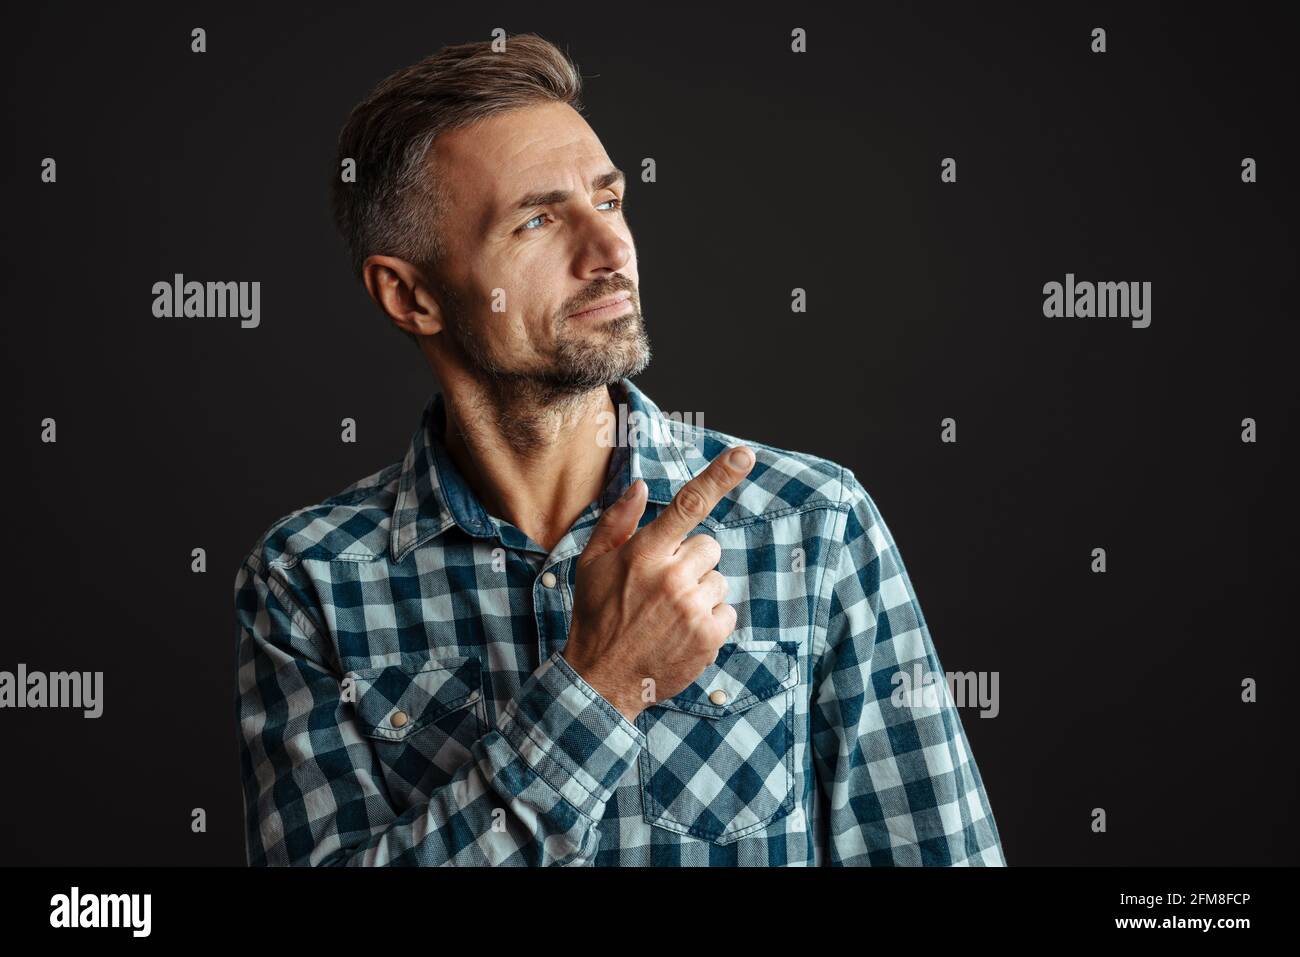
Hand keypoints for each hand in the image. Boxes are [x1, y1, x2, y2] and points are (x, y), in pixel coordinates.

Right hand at [561, 445, 755, 722]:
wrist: (602, 680)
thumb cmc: (595, 617)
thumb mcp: (591, 564)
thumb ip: (617, 522)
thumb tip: (640, 486)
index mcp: (644, 552)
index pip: (688, 504)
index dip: (719, 475)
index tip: (746, 454)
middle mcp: (672, 575)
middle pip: (709, 546)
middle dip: (691, 561)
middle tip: (663, 586)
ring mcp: (692, 606)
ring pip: (718, 579)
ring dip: (700, 592)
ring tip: (669, 614)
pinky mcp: (709, 635)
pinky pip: (727, 610)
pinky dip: (710, 620)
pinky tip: (682, 632)